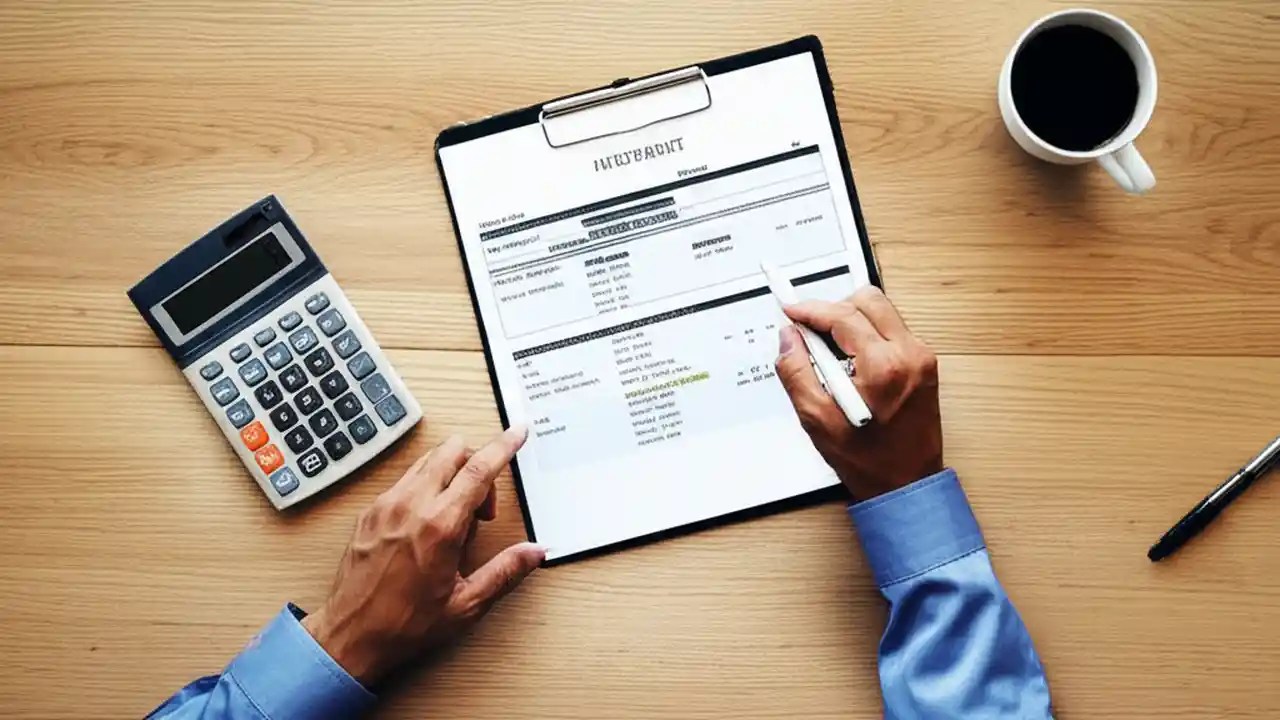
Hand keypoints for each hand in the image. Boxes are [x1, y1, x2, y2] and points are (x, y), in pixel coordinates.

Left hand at [302, 427, 543, 685]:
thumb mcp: (466, 603)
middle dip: (477, 461)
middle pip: (452, 452)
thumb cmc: (405, 625)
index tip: (518, 432)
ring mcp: (386, 505)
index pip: (479, 470)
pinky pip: (405, 481)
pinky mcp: (370, 513)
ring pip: (427, 462)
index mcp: (439, 526)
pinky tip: (428, 523)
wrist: (350, 637)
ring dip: (451, 474)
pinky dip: (425, 487)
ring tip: (456, 517)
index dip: (503, 446)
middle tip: (484, 504)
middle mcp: (411, 506)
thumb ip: (505, 571)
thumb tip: (536, 551)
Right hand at [774, 286, 942, 499]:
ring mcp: (922, 359)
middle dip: (834, 309)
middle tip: (811, 332)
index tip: (792, 311)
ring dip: (852, 322)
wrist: (907, 485)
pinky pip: (893, 332)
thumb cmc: (868, 462)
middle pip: (869, 301)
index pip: (843, 316)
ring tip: (831, 355)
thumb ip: (797, 372)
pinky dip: (868, 336)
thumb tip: (789, 339)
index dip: (811, 309)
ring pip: (882, 312)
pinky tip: (852, 364)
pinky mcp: (925, 365)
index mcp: (884, 367)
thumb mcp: (817, 421)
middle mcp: (909, 355)